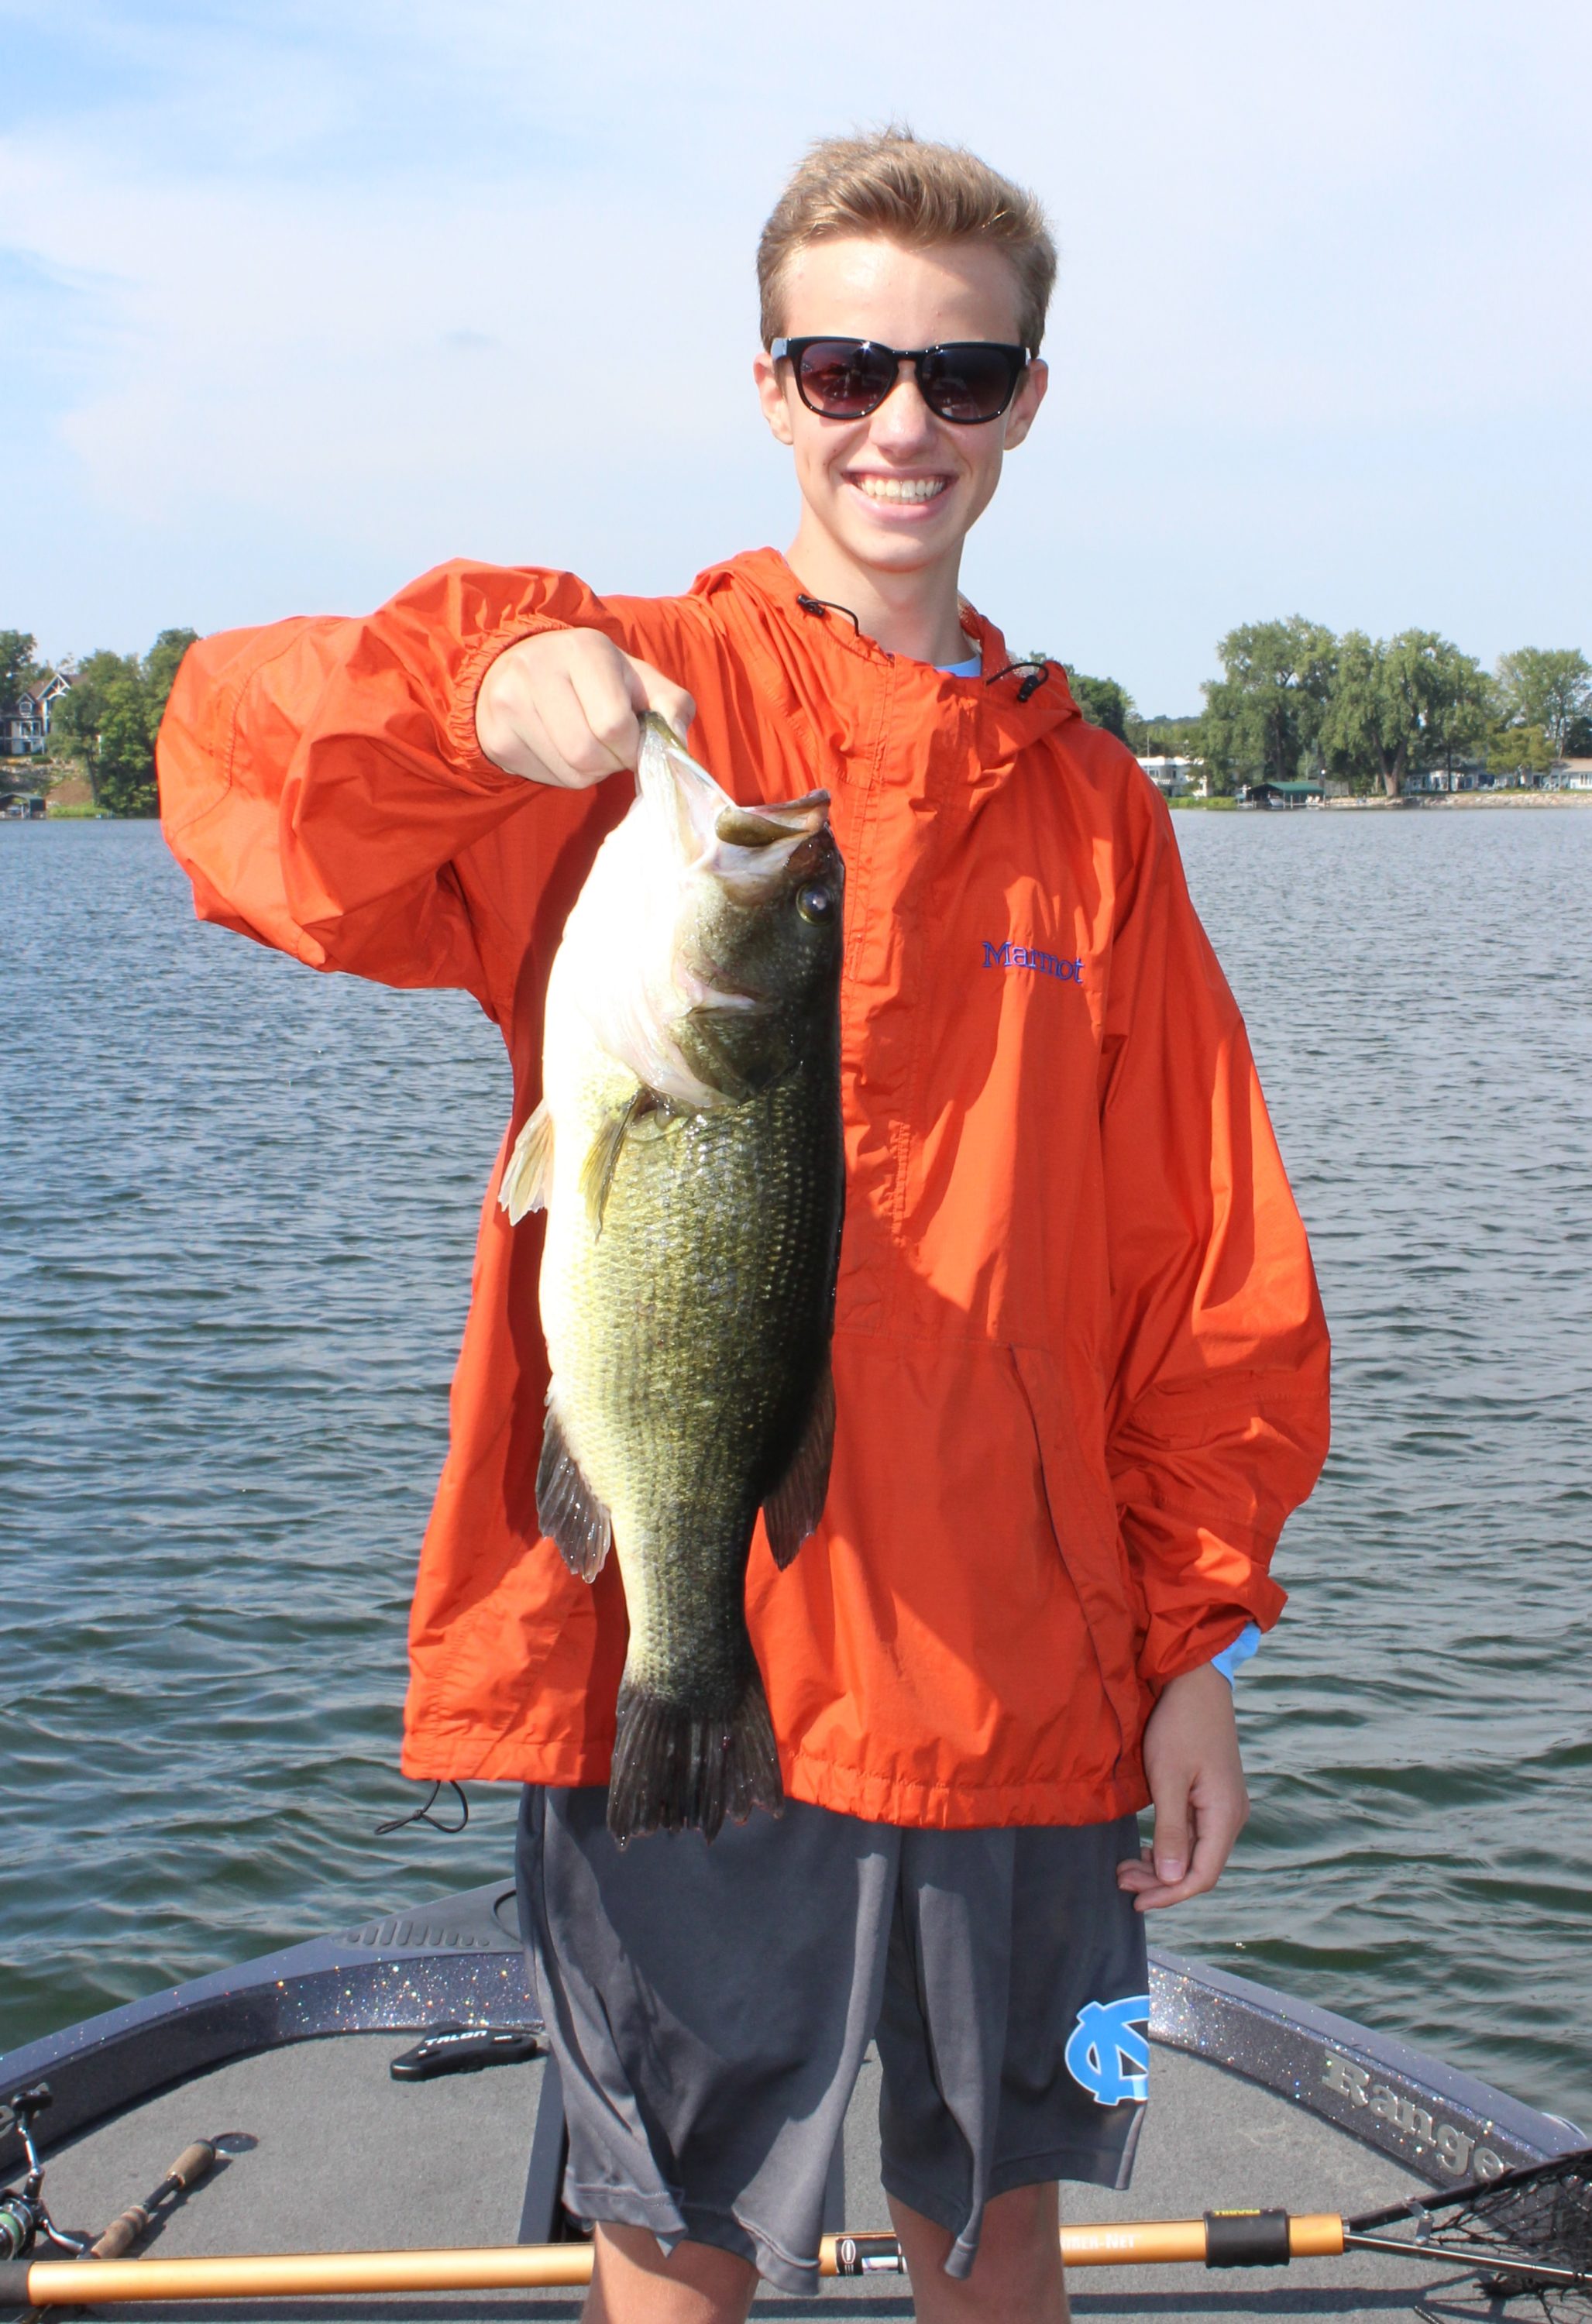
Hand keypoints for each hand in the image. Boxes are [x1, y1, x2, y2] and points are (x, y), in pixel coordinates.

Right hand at [475, 629, 695, 788]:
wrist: (525, 666)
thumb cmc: (593, 676)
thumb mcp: (637, 678)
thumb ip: (671, 704)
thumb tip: (678, 742)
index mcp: (582, 649)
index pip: (613, 724)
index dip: (631, 746)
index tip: (633, 742)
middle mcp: (536, 669)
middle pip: (587, 754)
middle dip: (610, 763)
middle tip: (611, 748)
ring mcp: (508, 703)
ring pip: (568, 772)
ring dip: (589, 772)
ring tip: (587, 745)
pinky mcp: (496, 737)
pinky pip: (545, 778)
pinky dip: (564, 775)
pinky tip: (560, 749)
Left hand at [1116, 1661, 1247, 1912]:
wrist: (1197, 1684)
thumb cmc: (1179, 1726)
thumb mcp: (1167, 1779)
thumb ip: (1170, 1831)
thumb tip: (1171, 1879)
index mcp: (1224, 1815)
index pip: (1201, 1875)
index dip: (1170, 1895)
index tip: (1136, 1902)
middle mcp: (1231, 1816)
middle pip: (1199, 1868)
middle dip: (1161, 1883)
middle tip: (1122, 1883)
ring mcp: (1224, 1806)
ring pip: (1195, 1853)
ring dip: (1162, 1866)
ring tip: (1126, 1870)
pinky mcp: (1213, 1796)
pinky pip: (1194, 1835)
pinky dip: (1169, 1847)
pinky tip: (1146, 1850)